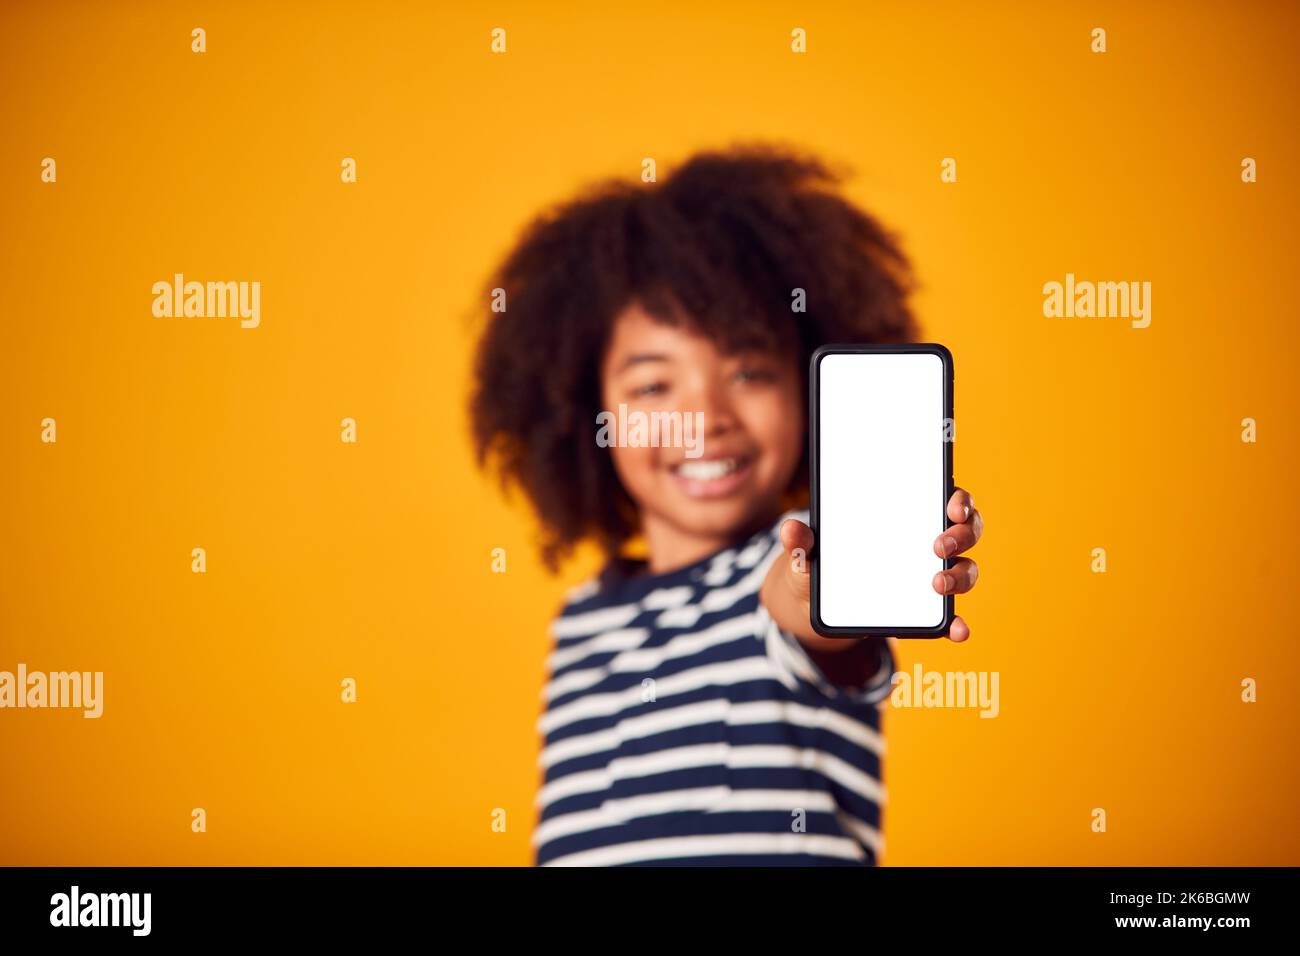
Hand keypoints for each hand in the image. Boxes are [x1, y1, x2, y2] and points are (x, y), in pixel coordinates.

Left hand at [759, 487, 982, 645]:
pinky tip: (957, 631)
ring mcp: (928, 576)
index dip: (958, 498)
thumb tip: (791, 530)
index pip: (945, 497)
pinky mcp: (923, 611)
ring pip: (963, 569)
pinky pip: (947, 616)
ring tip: (938, 585)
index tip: (953, 505)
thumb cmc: (818, 562)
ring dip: (960, 575)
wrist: (810, 602)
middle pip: (964, 530)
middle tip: (939, 545)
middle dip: (961, 534)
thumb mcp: (805, 552)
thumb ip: (802, 543)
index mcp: (904, 514)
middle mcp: (925, 541)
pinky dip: (956, 623)